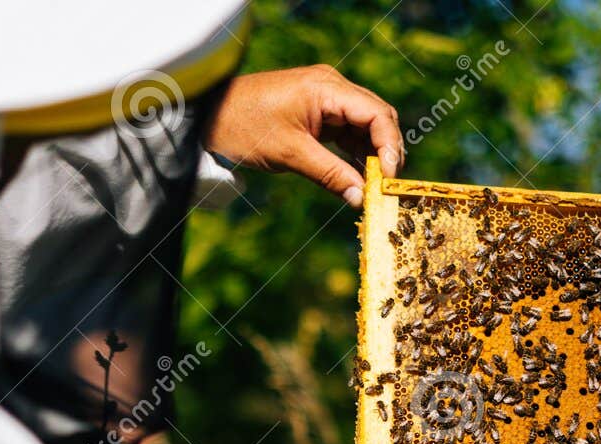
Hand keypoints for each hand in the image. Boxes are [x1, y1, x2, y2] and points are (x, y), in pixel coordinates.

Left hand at [205, 65, 402, 206]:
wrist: (210, 116)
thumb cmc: (245, 127)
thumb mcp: (290, 154)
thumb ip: (330, 175)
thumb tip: (361, 198)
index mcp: (327, 88)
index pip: (376, 113)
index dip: (390, 146)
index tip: (389, 177)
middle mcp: (331, 87)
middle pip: (377, 116)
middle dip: (387, 150)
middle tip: (386, 185)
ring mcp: (325, 98)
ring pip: (365, 125)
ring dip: (373, 154)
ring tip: (375, 185)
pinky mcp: (318, 111)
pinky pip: (347, 130)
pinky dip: (356, 152)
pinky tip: (360, 176)